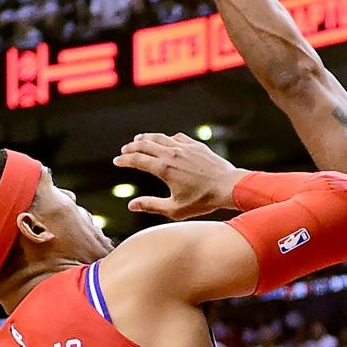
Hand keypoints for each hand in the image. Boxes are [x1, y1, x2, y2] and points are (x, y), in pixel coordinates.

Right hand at [112, 132, 245, 219]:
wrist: (228, 186)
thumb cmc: (203, 201)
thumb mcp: (175, 209)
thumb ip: (151, 206)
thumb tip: (131, 205)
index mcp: (164, 169)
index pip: (137, 160)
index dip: (125, 160)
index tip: (117, 161)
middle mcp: (172, 154)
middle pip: (145, 145)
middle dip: (132, 147)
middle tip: (124, 150)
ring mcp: (185, 147)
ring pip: (160, 138)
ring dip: (146, 138)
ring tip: (139, 139)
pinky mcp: (197, 145)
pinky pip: (178, 137)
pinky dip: (167, 138)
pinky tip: (166, 140)